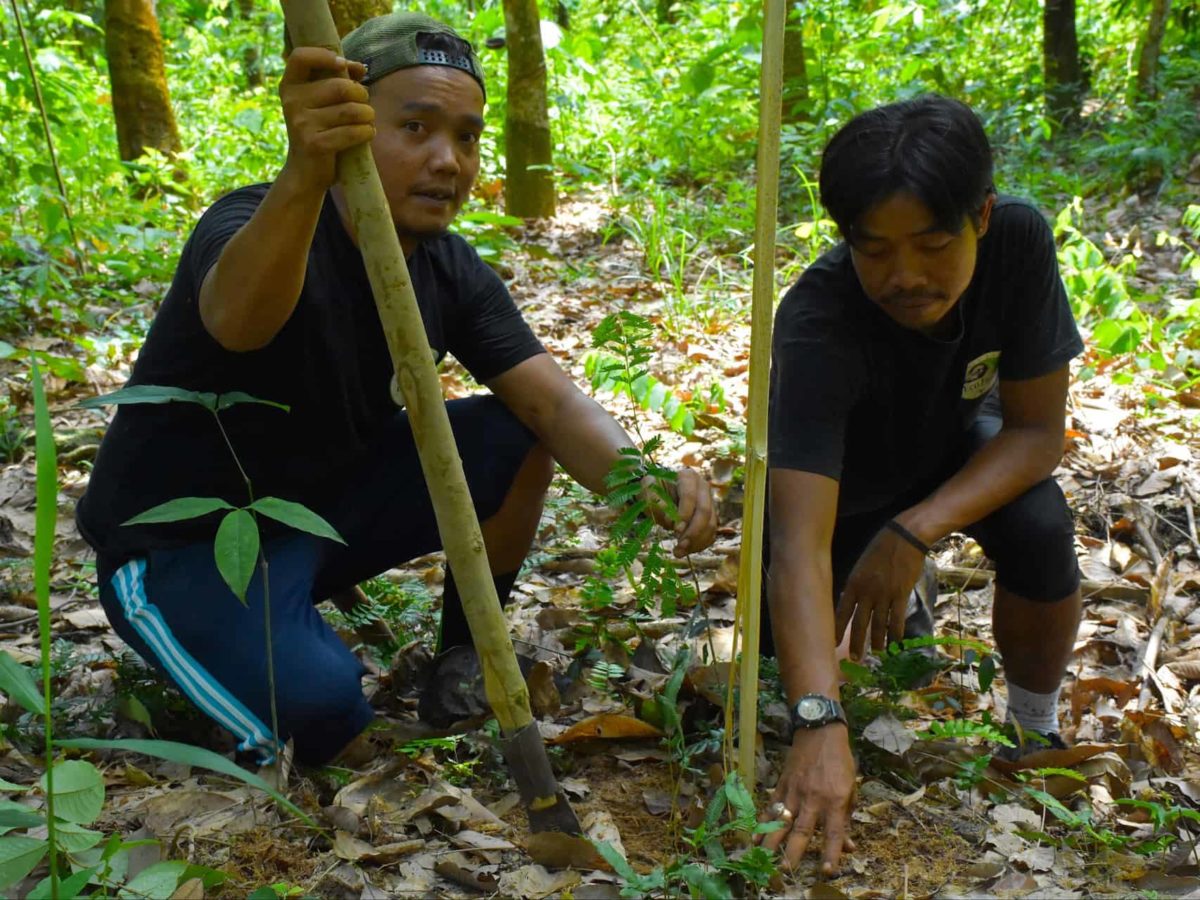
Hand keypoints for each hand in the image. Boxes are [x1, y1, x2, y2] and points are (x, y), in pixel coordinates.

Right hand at [278, 47, 372, 194]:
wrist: (306, 171)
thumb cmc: (320, 130)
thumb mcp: (321, 103)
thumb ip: (338, 80)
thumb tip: (360, 67)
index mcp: (290, 86)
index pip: (300, 57)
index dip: (324, 56)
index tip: (343, 64)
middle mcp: (291, 102)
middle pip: (340, 86)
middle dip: (361, 95)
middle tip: (365, 104)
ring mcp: (301, 124)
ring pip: (351, 110)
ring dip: (368, 115)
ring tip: (367, 121)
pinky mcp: (314, 144)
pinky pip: (352, 132)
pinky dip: (366, 132)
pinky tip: (367, 133)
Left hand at [645, 467, 716, 556]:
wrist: (659, 493)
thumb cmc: (652, 489)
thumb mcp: (646, 490)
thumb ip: (653, 499)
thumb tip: (670, 519)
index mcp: (687, 476)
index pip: (689, 495)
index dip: (684, 513)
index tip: (675, 529)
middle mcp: (703, 488)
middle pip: (705, 511)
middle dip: (693, 531)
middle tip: (679, 546)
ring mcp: (709, 503)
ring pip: (711, 524)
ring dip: (696, 542)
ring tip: (679, 552)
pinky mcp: (710, 517)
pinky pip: (711, 533)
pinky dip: (700, 545)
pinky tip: (686, 551)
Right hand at [759, 724, 856, 874]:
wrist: (819, 732)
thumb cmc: (840, 761)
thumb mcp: (851, 789)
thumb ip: (846, 819)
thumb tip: (848, 847)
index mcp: (834, 800)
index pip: (833, 832)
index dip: (830, 853)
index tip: (826, 871)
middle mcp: (813, 798)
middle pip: (801, 830)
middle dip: (793, 852)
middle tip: (785, 871)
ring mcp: (794, 791)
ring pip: (781, 820)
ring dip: (772, 841)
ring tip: (764, 858)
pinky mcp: (782, 784)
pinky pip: (771, 806)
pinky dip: (762, 821)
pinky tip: (754, 836)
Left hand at [835, 524, 925, 660]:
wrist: (903, 538)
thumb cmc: (880, 550)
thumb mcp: (860, 567)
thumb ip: (856, 586)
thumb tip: (852, 603)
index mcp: (854, 584)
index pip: (841, 611)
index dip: (837, 629)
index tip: (831, 643)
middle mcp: (867, 591)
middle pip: (859, 622)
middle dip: (856, 642)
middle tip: (854, 659)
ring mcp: (884, 594)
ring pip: (879, 623)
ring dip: (877, 641)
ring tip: (876, 652)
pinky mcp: (901, 594)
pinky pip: (897, 618)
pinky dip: (896, 632)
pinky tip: (895, 642)